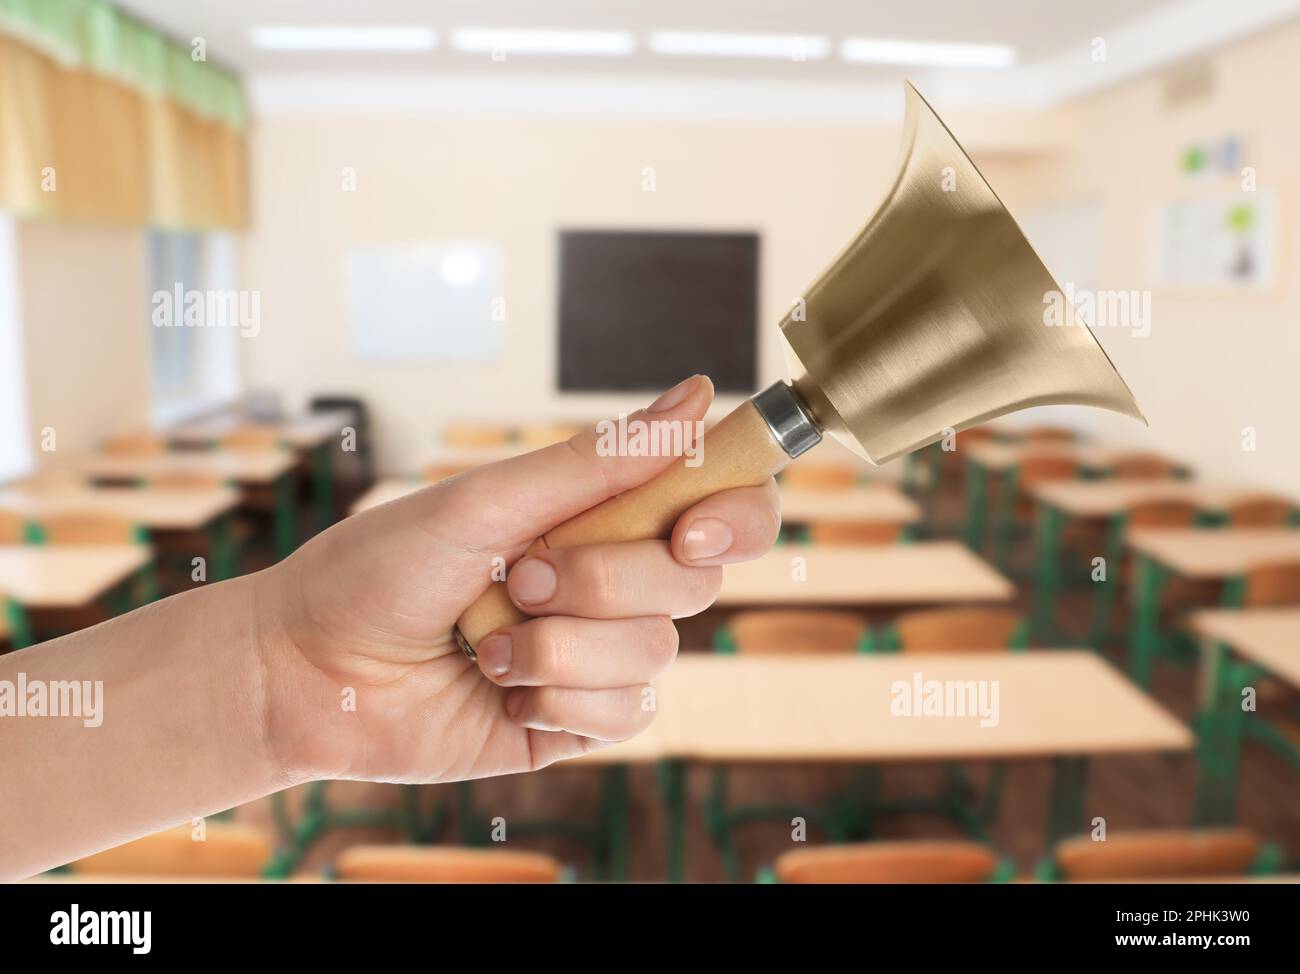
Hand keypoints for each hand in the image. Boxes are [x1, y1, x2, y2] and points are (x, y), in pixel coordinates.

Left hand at [255, 375, 780, 784]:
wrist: (308, 670)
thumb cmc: (382, 568)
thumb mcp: (488, 500)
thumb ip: (599, 460)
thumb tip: (698, 395)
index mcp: (598, 516)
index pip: (718, 507)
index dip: (734, 515)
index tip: (690, 531)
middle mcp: (609, 583)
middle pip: (694, 582)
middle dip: (603, 582)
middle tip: (519, 577)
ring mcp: (596, 655)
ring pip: (656, 652)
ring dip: (559, 647)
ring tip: (486, 643)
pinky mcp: (576, 721)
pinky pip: (626, 715)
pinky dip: (558, 699)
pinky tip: (498, 689)